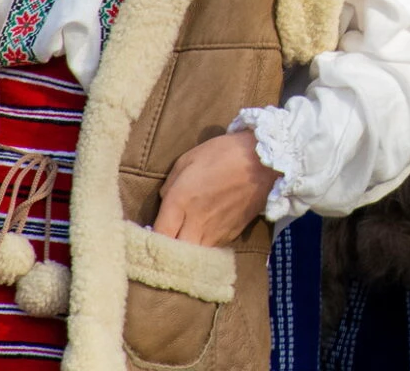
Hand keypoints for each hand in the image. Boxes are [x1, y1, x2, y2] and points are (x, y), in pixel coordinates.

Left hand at [154, 129, 279, 246]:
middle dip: (166, 252)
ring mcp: (216, 231)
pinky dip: (202, 247)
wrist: (264, 161)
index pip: (159, 234)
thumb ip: (170, 184)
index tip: (145, 237)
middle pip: (175, 253)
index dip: (149, 240)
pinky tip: (200, 238)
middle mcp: (196, 222)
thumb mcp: (188, 159)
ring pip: (193, 255)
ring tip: (179, 246)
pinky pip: (210, 249)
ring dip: (184, 252)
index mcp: (181, 201)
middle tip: (161, 246)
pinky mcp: (231, 234)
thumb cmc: (223, 154)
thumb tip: (164, 203)